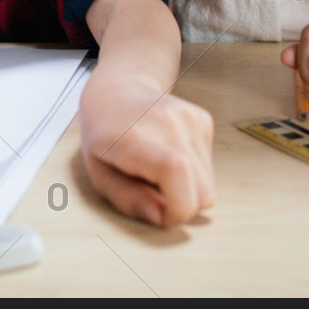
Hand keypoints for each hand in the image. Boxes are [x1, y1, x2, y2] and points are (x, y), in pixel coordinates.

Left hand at [78, 74, 214, 226]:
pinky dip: (193, 172)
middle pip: (202, 189)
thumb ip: (128, 199)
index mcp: (133, 137)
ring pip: (209, 183)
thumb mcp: (99, 175)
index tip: (163, 217)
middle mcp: (167, 122)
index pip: (175, 171)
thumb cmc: (104, 137)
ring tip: (159, 173)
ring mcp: (189, 118)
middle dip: (182, 206)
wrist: (118, 91)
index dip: (178, 207)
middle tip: (155, 194)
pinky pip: (209, 166)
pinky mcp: (203, 120)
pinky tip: (170, 156)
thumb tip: (162, 216)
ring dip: (188, 189)